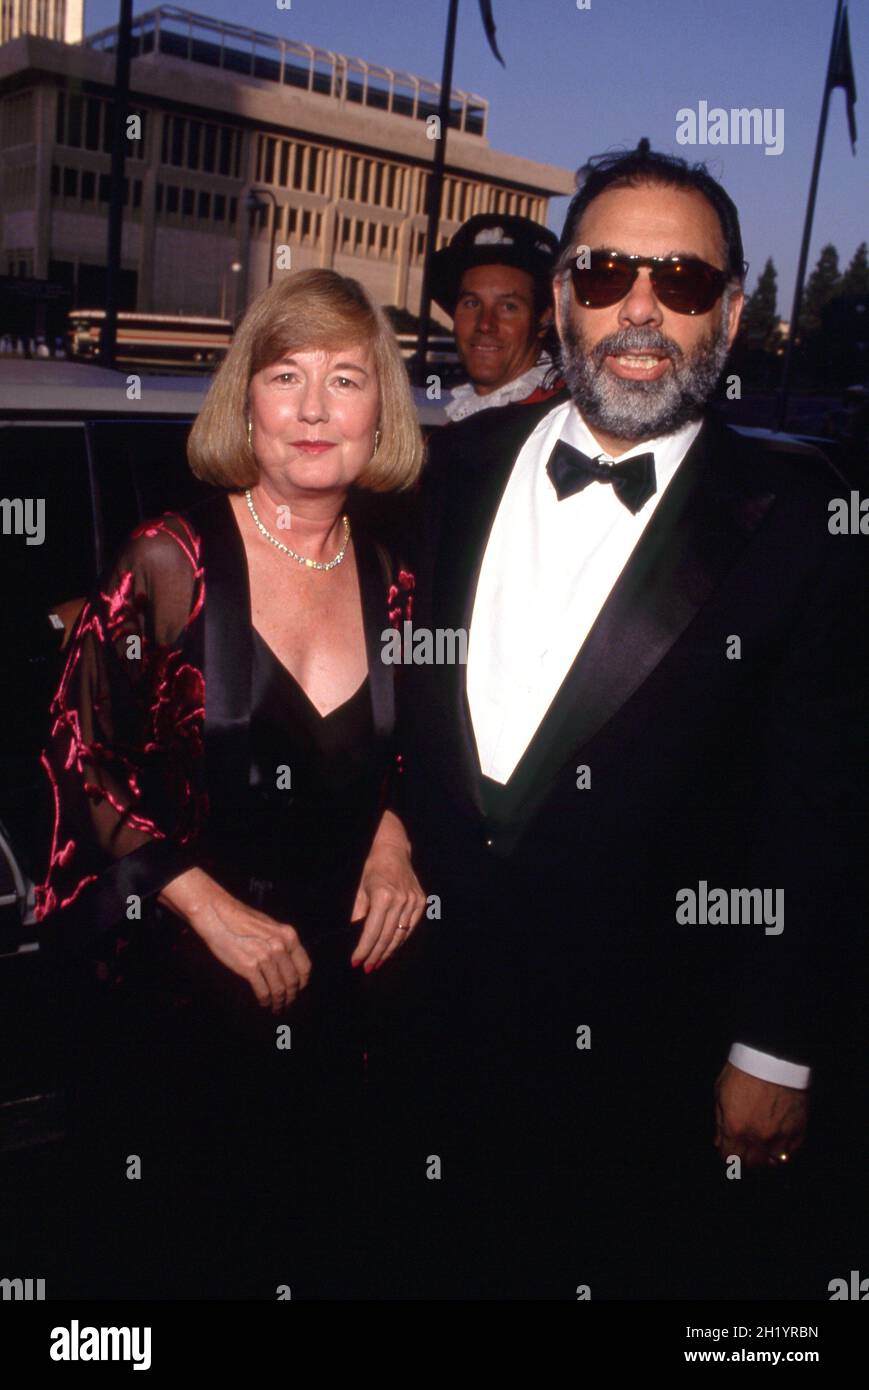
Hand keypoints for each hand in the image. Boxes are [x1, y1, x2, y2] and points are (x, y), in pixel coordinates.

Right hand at [159, 868, 310, 1012]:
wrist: (217, 915)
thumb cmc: (240, 919)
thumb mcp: (269, 926)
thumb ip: (281, 943)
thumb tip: (288, 964)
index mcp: (288, 936)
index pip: (304, 966)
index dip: (302, 983)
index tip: (299, 991)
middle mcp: (280, 946)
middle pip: (292, 980)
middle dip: (292, 996)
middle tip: (288, 1005)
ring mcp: (265, 956)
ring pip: (279, 988)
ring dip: (279, 1002)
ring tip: (277, 1008)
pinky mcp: (249, 966)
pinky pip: (263, 990)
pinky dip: (265, 1000)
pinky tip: (264, 1003)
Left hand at [350, 811, 425, 971]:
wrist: (393, 850)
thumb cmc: (372, 869)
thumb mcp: (360, 890)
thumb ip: (358, 914)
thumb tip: (355, 937)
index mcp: (383, 896)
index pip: (372, 931)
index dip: (364, 949)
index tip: (357, 962)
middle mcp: (400, 900)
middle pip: (387, 936)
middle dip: (375, 954)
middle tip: (367, 967)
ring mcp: (413, 901)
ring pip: (400, 934)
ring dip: (388, 951)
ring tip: (378, 962)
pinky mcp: (420, 901)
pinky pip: (410, 927)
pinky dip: (401, 939)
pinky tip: (391, 948)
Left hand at [713, 1062, 807, 1168]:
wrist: (774, 1057)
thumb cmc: (743, 1071)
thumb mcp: (721, 1093)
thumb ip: (720, 1122)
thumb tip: (720, 1142)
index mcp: (735, 1129)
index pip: (729, 1158)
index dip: (728, 1154)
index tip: (729, 1149)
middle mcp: (758, 1139)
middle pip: (751, 1164)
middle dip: (745, 1158)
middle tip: (745, 1147)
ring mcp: (780, 1137)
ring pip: (772, 1163)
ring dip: (765, 1157)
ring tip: (762, 1146)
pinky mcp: (798, 1132)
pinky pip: (791, 1153)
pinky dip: (784, 1151)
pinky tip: (778, 1142)